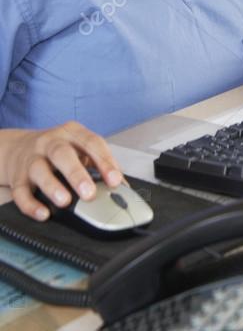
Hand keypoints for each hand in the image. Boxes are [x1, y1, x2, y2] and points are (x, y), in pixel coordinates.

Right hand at [4, 121, 122, 219]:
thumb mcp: (79, 148)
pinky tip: (43, 213)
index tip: (115, 181)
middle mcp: (50, 142)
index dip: (104, 161)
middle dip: (77, 173)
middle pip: (63, 154)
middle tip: (90, 193)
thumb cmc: (58, 151)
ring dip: (53, 186)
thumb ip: (98, 164)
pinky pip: (21, 191)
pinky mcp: (17, 177)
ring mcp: (32, 158)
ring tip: (65, 201)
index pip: (91, 143)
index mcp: (72, 133)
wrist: (18, 148)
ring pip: (39, 169)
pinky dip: (31, 204)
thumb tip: (121, 187)